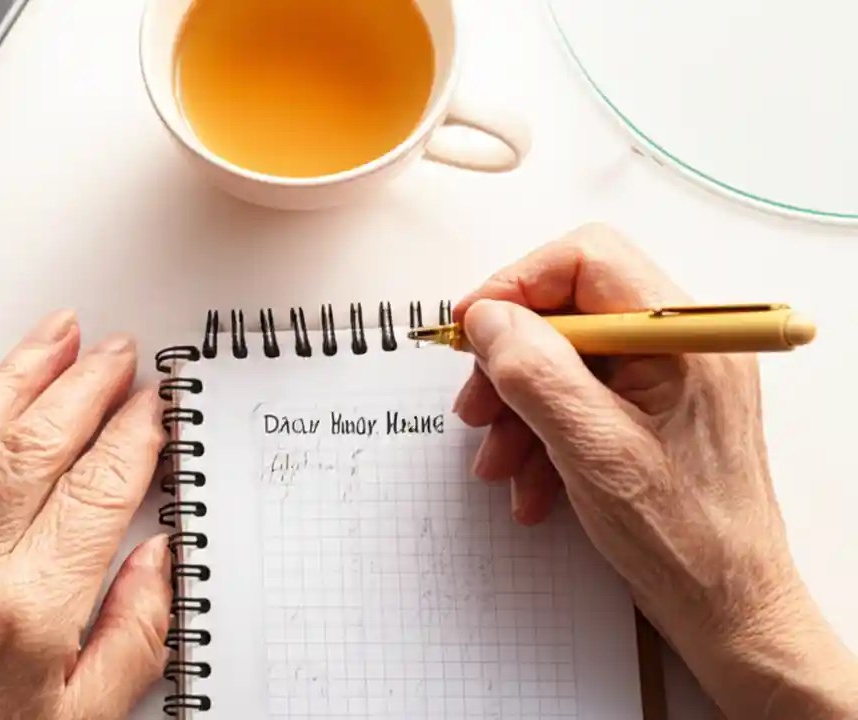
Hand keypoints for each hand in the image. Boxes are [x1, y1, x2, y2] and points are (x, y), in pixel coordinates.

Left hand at [0, 311, 170, 719]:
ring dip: (16, 378)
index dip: (133, 435)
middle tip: (117, 354)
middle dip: (84, 388)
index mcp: (31, 612)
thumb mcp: (91, 715)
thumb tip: (160, 556)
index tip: (156, 404)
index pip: (96, 492)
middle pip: (35, 449)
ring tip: (54, 337)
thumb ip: (136, 632)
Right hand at [453, 224, 857, 718]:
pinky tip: (528, 484)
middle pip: (569, 310)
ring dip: (518, 407)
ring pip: (565, 360)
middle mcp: (680, 346)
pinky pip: (579, 401)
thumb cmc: (682, 538)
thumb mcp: (592, 449)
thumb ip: (536, 372)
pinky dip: (541, 435)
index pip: (588, 260)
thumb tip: (489, 319)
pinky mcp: (652, 415)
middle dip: (510, 360)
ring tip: (496, 461)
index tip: (472, 328)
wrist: (727, 611)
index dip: (518, 285)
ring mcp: (667, 381)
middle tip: (475, 405)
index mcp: (683, 336)